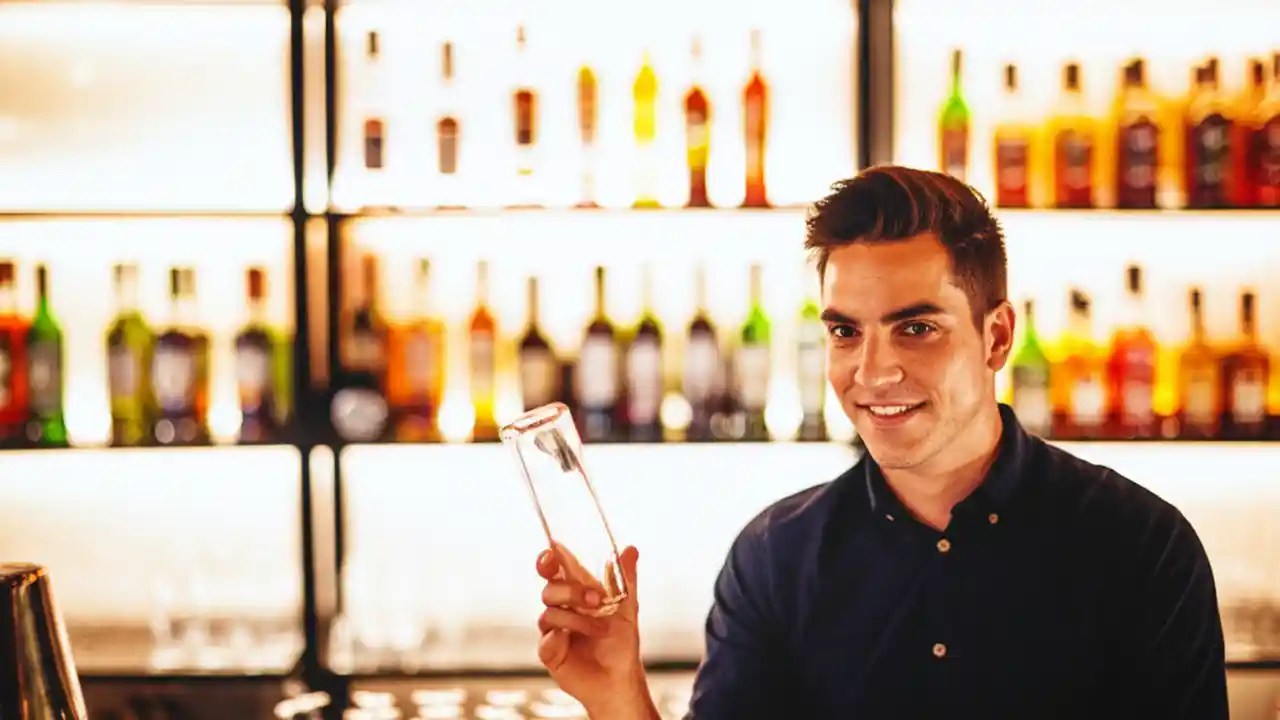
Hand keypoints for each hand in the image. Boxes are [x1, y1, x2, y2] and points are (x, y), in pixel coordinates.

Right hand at [536, 544, 655, 718]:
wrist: (620, 679)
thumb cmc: (621, 643)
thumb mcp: (627, 607)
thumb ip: (625, 578)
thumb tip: (631, 548)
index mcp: (576, 594)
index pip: (556, 570)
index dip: (549, 559)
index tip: (552, 550)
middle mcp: (561, 609)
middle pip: (550, 589)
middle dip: (570, 591)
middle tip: (596, 600)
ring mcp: (554, 631)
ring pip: (549, 613)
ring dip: (576, 618)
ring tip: (601, 629)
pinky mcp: (550, 653)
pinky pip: (546, 640)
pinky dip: (559, 638)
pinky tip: (571, 640)